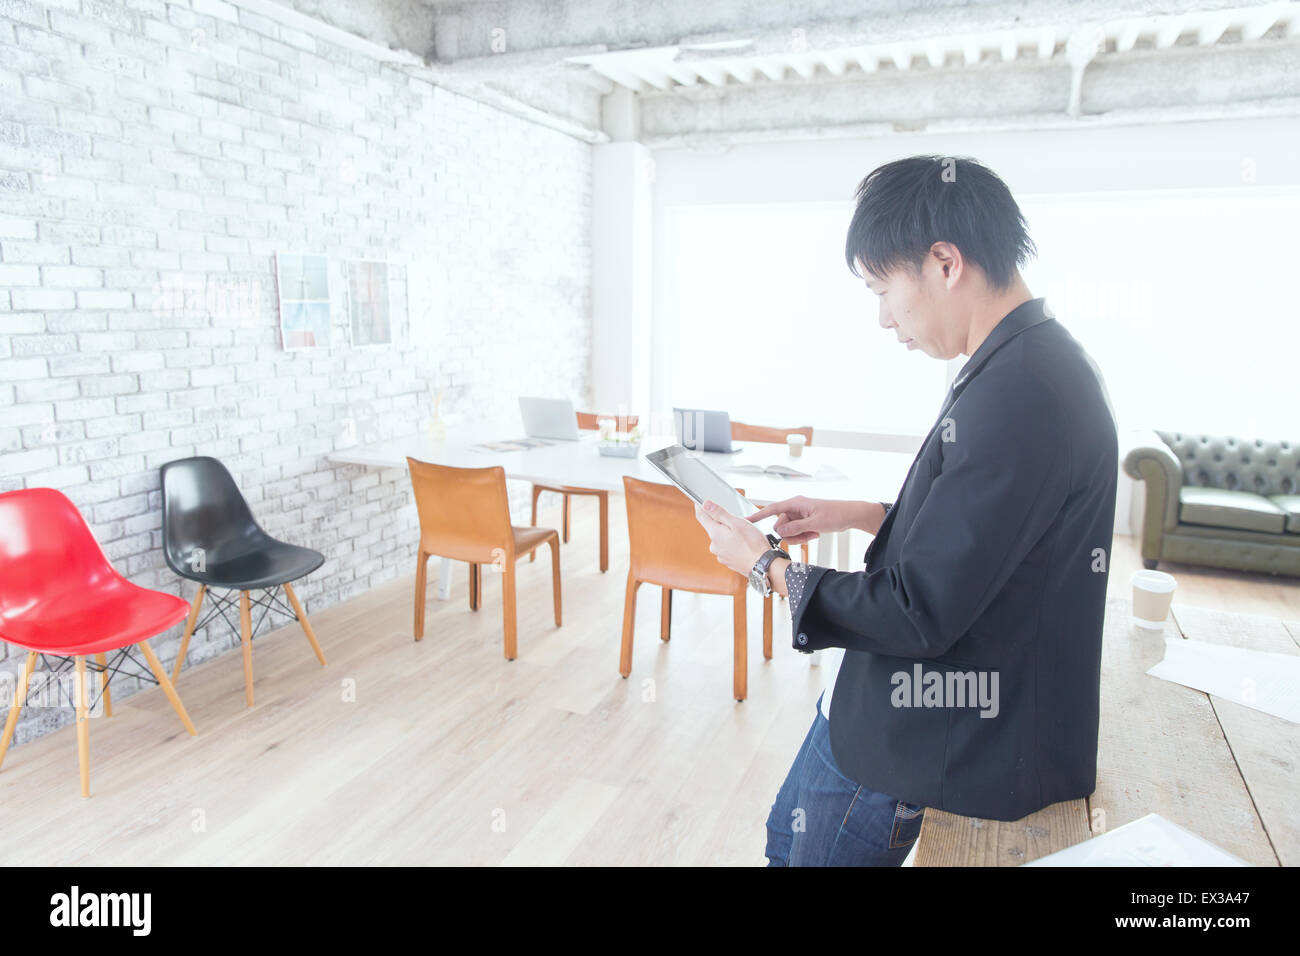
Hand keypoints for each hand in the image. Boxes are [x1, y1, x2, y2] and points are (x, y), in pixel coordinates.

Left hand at [694, 499, 770, 576]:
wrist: (763, 565)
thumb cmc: (753, 543)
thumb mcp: (737, 523)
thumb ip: (719, 513)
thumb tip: (705, 504)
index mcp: (715, 534)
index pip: (701, 517)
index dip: (700, 506)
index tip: (700, 501)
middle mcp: (714, 546)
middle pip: (713, 528)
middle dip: (721, 522)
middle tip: (736, 520)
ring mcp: (721, 555)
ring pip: (721, 539)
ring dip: (728, 534)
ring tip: (744, 534)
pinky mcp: (728, 561)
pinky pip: (727, 548)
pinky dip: (733, 544)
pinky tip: (744, 544)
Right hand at [746, 496, 872, 543]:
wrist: (851, 515)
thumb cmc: (836, 514)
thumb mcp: (814, 523)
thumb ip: (795, 527)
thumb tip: (779, 531)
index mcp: (796, 503)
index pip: (772, 509)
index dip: (758, 515)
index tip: (746, 520)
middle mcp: (795, 508)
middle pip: (781, 525)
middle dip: (791, 533)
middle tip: (807, 534)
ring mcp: (800, 515)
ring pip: (789, 531)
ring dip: (799, 536)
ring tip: (813, 534)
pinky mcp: (805, 521)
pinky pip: (797, 532)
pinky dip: (804, 536)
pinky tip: (815, 534)